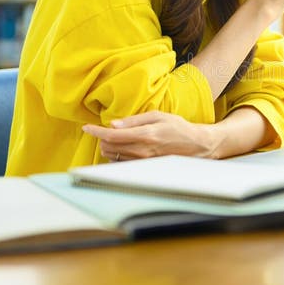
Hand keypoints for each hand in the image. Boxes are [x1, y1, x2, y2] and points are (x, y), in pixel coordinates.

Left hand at [83, 112, 216, 161]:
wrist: (197, 146)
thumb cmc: (178, 128)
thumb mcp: (158, 116)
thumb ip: (134, 120)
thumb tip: (113, 124)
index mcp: (145, 135)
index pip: (112, 136)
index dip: (96, 131)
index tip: (86, 127)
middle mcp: (142, 151)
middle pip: (109, 148)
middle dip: (102, 139)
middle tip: (106, 130)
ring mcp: (143, 162)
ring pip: (113, 157)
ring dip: (108, 147)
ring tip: (116, 139)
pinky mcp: (144, 168)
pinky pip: (122, 164)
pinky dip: (117, 155)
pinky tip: (123, 148)